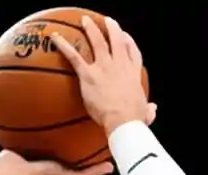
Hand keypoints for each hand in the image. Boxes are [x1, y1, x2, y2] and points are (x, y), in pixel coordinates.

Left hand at [51, 16, 155, 133]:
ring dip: (91, 29)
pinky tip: (54, 37)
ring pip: (97, 42)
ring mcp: (104, 67)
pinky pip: (74, 56)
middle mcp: (120, 66)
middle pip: (117, 41)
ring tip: (85, 20)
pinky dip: (63, 45)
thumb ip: (148, 109)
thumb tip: (152, 110)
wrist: (123, 120)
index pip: (132, 53)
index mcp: (133, 74)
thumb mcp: (145, 112)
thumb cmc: (134, 119)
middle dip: (112, 29)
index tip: (125, 36)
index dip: (129, 42)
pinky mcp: (89, 75)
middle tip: (107, 21)